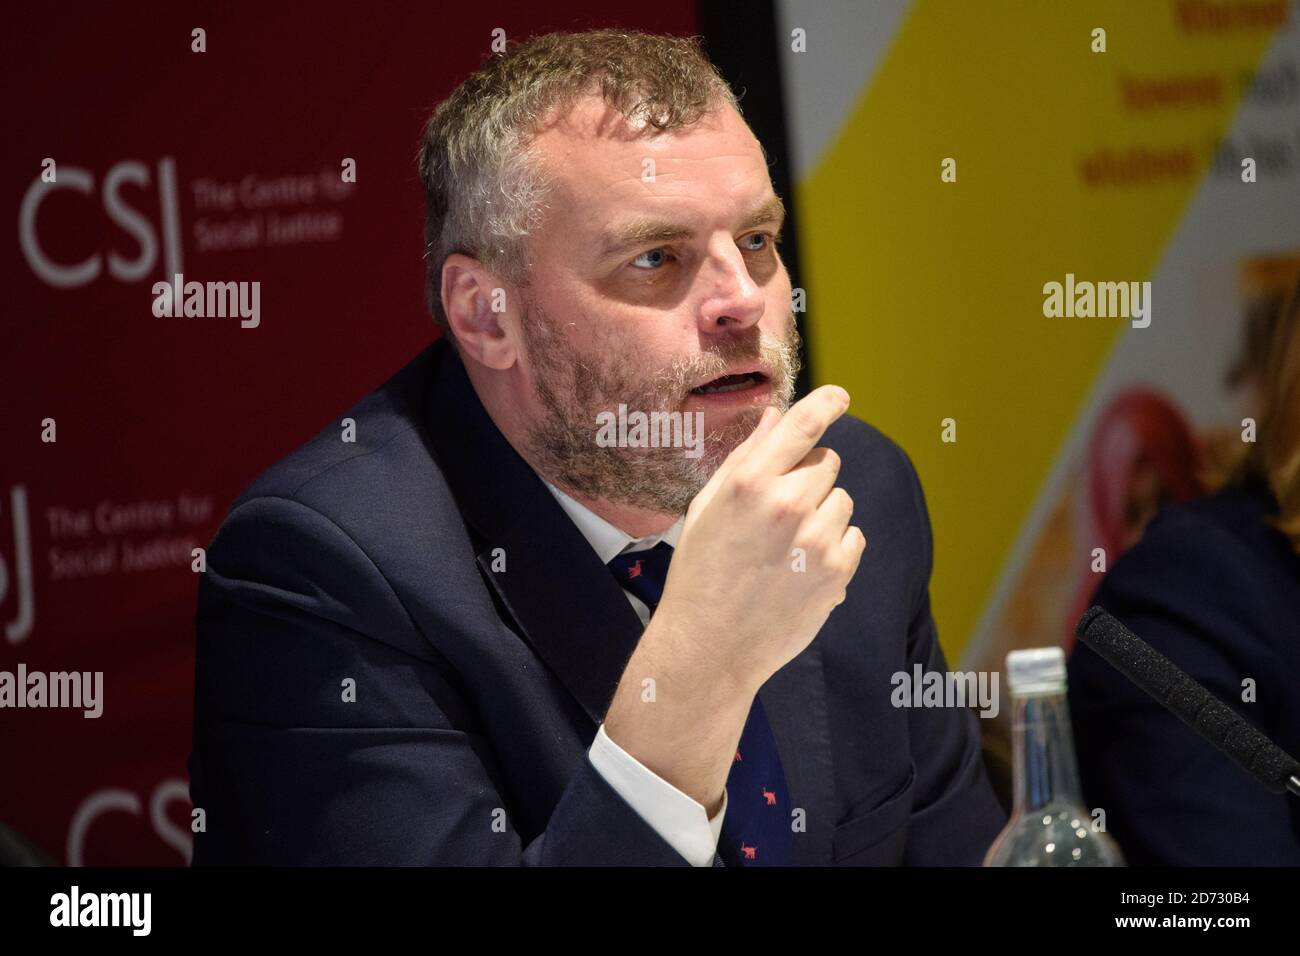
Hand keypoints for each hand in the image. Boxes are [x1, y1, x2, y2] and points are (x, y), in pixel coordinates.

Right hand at [654, 384, 866, 692]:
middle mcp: (787, 503)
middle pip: (827, 461)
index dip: (827, 403)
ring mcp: (816, 538)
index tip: (840, 397)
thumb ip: (746, 458)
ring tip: (786, 546)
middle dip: (808, 477)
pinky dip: (834, 546)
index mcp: (749, 482)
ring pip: (841, 499)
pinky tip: (800, 567)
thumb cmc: (700, 573)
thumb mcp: (707, 507)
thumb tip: (777, 419)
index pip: (803, 425)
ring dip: (822, 514)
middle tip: (778, 512)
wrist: (711, 646)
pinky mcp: (837, 570)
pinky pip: (853, 535)